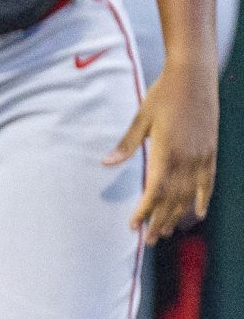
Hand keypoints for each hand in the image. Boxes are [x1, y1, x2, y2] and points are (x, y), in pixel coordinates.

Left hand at [105, 65, 218, 243]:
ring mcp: (202, 157)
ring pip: (189, 195)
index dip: (144, 212)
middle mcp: (187, 160)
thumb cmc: (162, 95)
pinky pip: (208, 183)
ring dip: (177, 215)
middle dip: (159, 221)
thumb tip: (106, 163)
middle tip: (149, 240)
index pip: (154, 192)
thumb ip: (126, 144)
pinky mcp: (211, 152)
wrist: (194, 78)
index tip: (133, 226)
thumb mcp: (141, 118)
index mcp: (166, 153)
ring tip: (167, 233)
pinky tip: (197, 214)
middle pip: (172, 199)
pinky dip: (202, 200)